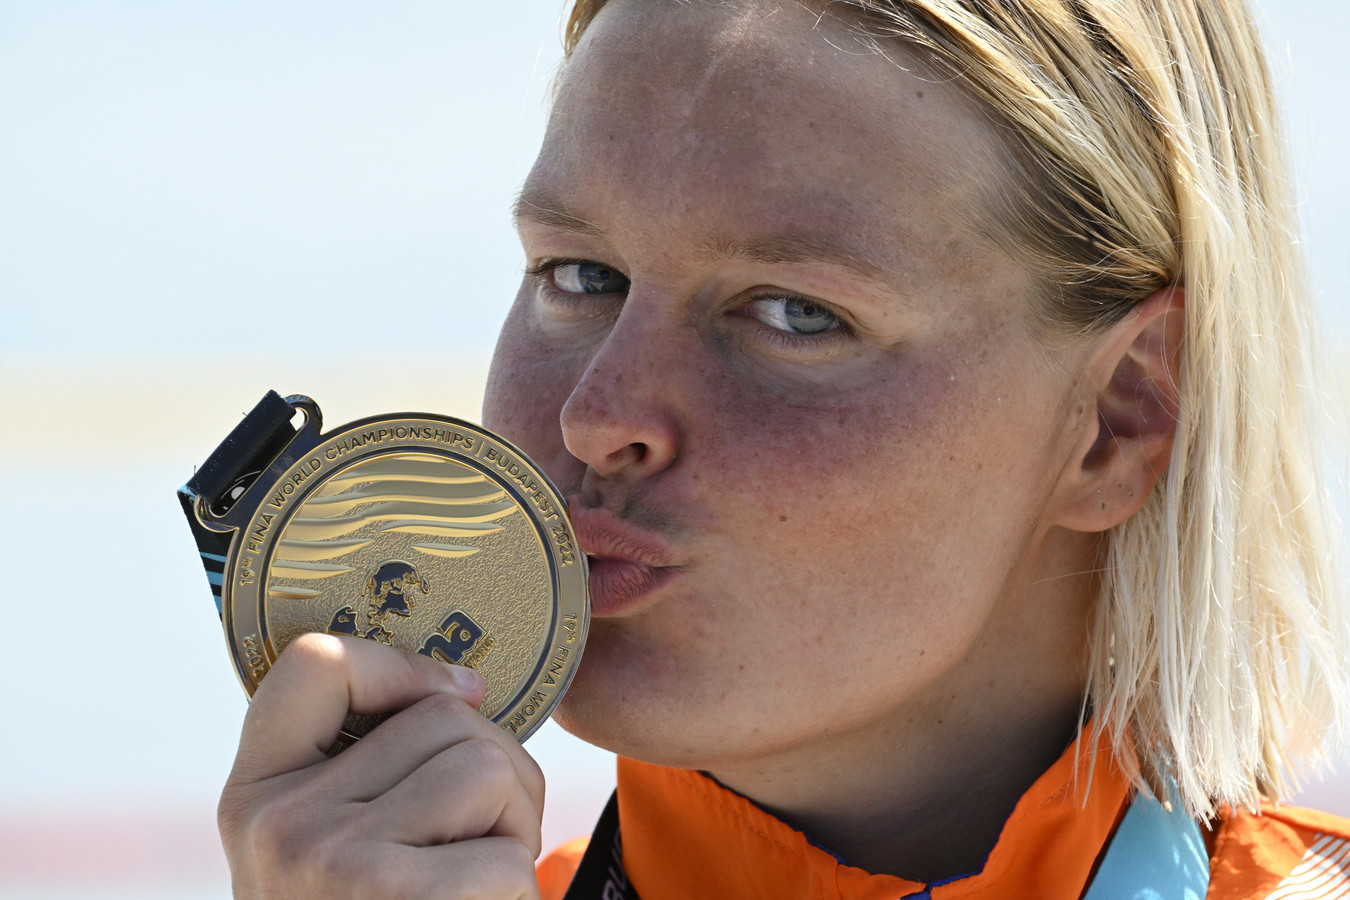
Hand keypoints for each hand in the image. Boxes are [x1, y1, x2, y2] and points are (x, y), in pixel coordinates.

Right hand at [218, 633, 544, 898]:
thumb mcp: (329, 846)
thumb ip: (366, 770)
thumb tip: (465, 688)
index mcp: (256, 793)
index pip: (314, 662)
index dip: (403, 664)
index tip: (456, 696)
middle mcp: (280, 821)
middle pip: (445, 720)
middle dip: (496, 770)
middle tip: (476, 838)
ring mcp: (331, 862)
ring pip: (489, 771)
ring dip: (516, 824)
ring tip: (477, 877)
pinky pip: (509, 858)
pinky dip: (517, 892)